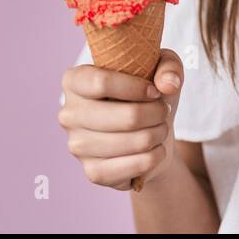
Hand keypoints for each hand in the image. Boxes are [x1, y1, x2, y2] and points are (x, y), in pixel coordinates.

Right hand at [58, 49, 185, 191]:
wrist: (147, 132)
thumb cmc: (147, 94)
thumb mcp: (161, 68)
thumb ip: (169, 65)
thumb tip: (168, 84)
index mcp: (75, 82)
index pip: (101, 83)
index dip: (137, 88)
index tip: (155, 91)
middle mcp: (69, 115)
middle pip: (128, 116)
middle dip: (157, 113)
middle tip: (164, 110)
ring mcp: (77, 146)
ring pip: (135, 141)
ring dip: (159, 133)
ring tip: (160, 127)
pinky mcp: (93, 172)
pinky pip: (136, 165)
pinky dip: (156, 156)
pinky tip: (155, 148)